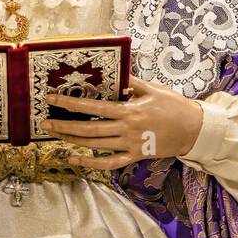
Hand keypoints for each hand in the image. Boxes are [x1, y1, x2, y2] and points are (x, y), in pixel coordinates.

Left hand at [43, 74, 203, 169]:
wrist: (193, 129)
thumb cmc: (173, 106)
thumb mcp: (152, 88)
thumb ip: (132, 82)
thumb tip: (116, 74)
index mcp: (129, 110)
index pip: (94, 107)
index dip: (71, 104)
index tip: (53, 99)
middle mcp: (126, 129)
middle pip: (89, 129)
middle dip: (64, 125)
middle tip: (44, 122)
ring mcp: (130, 145)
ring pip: (95, 145)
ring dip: (73, 140)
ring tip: (54, 135)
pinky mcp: (135, 156)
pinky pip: (110, 163)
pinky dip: (91, 163)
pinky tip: (75, 160)